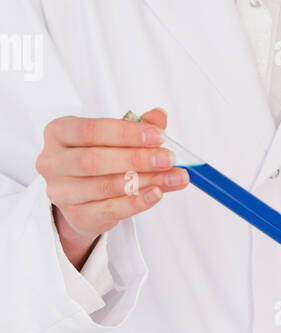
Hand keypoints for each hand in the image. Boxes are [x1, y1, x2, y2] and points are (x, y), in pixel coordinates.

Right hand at [35, 108, 189, 267]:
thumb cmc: (100, 156)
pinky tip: (158, 193)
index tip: (159, 136)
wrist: (84, 197)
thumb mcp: (114, 137)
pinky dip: (137, 202)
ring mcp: (62, 192)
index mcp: (59, 132)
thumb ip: (135, 126)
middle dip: (136, 159)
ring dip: (145, 181)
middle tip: (168, 158)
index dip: (126, 134)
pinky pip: (111, 210)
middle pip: (94, 160)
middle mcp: (52, 162)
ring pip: (105, 187)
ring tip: (174, 177)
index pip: (90, 130)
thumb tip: (159, 116)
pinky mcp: (77, 216)